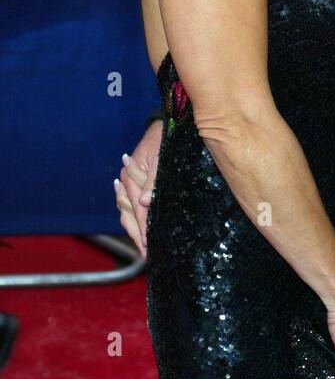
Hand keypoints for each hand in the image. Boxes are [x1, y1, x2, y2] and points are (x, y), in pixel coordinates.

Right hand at [114, 120, 162, 255]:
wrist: (164, 124)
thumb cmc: (165, 139)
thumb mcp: (161, 159)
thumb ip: (153, 181)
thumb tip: (144, 202)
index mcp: (131, 176)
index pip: (137, 210)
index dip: (143, 230)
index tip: (148, 247)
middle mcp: (127, 181)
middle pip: (128, 215)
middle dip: (138, 235)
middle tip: (148, 254)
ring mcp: (129, 182)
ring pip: (126, 212)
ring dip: (134, 229)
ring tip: (142, 246)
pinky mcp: (134, 182)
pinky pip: (129, 205)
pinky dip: (134, 219)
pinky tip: (139, 229)